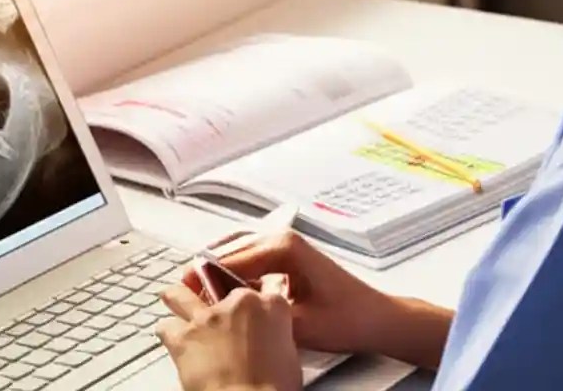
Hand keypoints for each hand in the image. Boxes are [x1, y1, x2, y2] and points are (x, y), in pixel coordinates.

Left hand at [157, 275, 301, 390]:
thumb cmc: (273, 389)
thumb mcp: (288, 356)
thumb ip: (274, 338)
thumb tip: (265, 344)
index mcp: (271, 306)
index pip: (264, 288)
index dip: (255, 301)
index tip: (252, 310)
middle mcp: (237, 303)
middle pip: (218, 283)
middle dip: (215, 298)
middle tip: (216, 314)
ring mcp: (207, 317)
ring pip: (180, 294)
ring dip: (180, 302)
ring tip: (182, 313)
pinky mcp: (183, 336)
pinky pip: (166, 326)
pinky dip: (169, 334)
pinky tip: (176, 344)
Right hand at [175, 231, 391, 355]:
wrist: (376, 319)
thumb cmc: (348, 318)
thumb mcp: (297, 323)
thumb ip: (258, 313)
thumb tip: (225, 312)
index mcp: (285, 247)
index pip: (230, 256)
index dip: (204, 275)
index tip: (186, 290)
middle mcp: (283, 239)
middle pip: (229, 248)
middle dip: (205, 270)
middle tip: (185, 291)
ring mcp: (285, 246)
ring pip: (236, 251)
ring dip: (217, 270)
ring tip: (200, 294)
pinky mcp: (286, 259)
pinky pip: (249, 259)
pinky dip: (232, 273)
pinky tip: (224, 293)